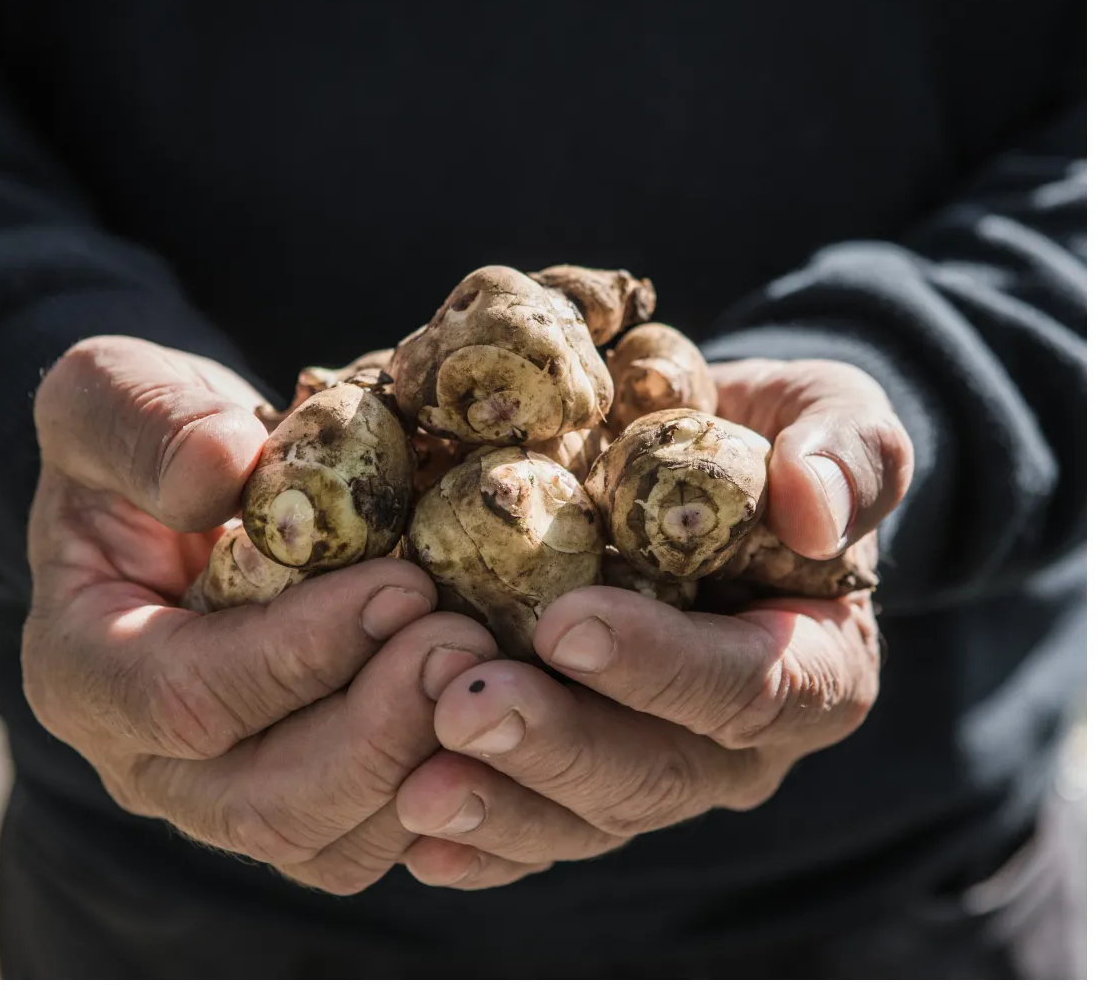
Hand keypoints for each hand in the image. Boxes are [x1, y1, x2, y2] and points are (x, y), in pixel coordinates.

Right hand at [25, 335, 497, 894]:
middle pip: (264, 806)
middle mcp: (148, 761)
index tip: (403, 586)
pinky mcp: (299, 800)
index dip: (300, 652)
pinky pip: (369, 839)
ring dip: (420, 768)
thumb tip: (226, 471)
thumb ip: (145, 426)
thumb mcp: (113, 394)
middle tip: (466, 643)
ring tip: (492, 669)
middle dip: (377, 731)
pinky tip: (494, 712)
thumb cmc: (143, 442)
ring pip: (327, 845)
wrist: (188, 492)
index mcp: (85, 669)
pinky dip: (442, 793)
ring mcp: (224, 795)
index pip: (187, 696)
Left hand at [393, 358, 912, 888]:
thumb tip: (813, 508)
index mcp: (815, 666)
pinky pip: (537, 836)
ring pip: (587, 821)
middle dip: (558, 747)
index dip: (662, 667)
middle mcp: (738, 746)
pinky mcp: (587, 786)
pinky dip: (478, 845)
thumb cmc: (768, 444)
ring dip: (502, 807)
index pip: (751, 686)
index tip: (567, 624)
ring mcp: (658, 773)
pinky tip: (412, 835)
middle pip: (657, 774)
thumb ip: (849, 451)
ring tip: (418, 785)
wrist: (698, 486)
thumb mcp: (832, 417)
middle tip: (465, 707)